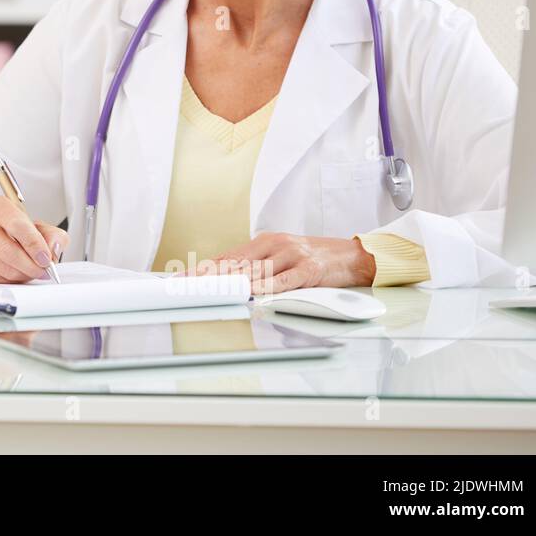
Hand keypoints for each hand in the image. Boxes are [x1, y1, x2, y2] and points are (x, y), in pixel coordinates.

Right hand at [0, 195, 68, 283]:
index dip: (34, 245)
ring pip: (3, 268)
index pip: (17, 226)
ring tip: (31, 271)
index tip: (46, 258)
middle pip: (9, 250)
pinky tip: (16, 274)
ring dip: (23, 275)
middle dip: (31, 266)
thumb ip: (51, 234)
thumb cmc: (9, 230)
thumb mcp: (34, 225)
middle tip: (43, 270)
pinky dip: (11, 280)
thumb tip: (53, 249)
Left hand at [180, 233, 376, 293]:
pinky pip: (284, 280)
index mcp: (264, 242)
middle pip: (235, 263)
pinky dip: (268, 287)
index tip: (183, 277)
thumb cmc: (314, 258)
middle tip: (187, 285)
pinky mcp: (309, 268)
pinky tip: (254, 293)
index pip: (227, 257)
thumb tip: (228, 280)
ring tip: (210, 291)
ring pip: (256, 271)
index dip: (204, 268)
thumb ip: (257, 267)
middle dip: (209, 276)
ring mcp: (291, 255)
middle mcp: (274, 245)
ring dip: (232, 282)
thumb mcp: (281, 257)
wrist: (351, 255)